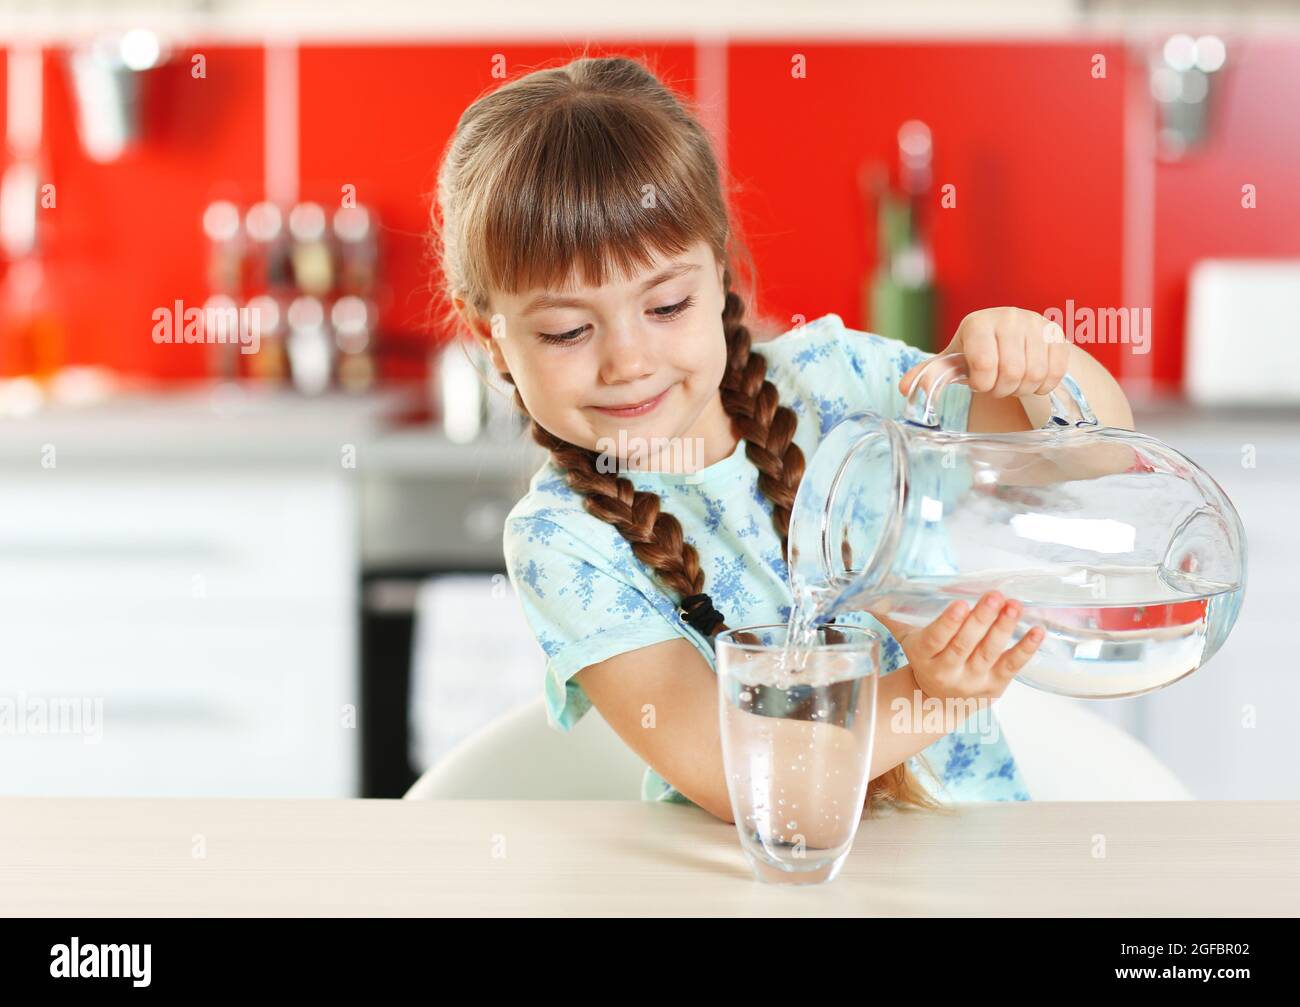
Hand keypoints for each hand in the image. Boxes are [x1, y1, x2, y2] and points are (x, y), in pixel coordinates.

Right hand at [874, 591, 1044, 701]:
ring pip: (989, 652)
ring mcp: (974, 680)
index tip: (960, 603)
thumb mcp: (906, 639)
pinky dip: (1026, 648)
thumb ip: (892, 614)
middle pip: (965, 645)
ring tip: (1014, 604)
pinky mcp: (996, 684)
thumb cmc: (925, 659)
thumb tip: (866, 591)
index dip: (949, 623)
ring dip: (1003, 628)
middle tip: (994, 595)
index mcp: (925, 658)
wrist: (940, 702)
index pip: (937, 640)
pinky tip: (1037, 630)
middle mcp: (949, 672)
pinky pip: (1013, 666)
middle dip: (980, 620)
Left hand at [899, 306, 1070, 400]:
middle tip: (997, 386)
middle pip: (1011, 373)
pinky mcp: (1057, 334)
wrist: (1012, 337)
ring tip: (1012, 382)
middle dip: (1002, 390)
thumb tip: (905, 389)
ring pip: (1035, 375)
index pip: (984, 365)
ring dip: (1023, 389)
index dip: (982, 384)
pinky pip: (1055, 372)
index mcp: (978, 323)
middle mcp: (1008, 317)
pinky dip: (1044, 386)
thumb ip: (930, 374)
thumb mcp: (953, 361)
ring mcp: (1036, 324)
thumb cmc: (977, 352)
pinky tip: (1032, 381)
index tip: (978, 382)